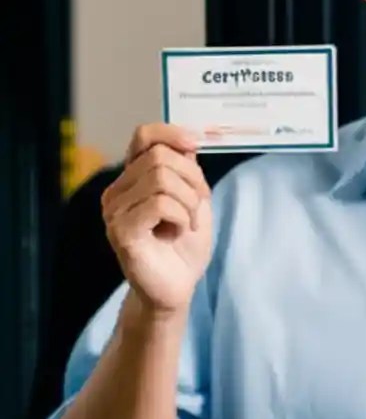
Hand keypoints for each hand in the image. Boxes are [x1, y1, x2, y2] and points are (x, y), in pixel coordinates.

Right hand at [102, 124, 213, 315]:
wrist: (178, 286)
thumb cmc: (184, 244)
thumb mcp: (194, 198)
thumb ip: (187, 170)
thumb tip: (188, 139)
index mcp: (132, 179)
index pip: (144, 136)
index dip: (171, 133)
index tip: (195, 144)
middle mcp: (117, 191)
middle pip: (161, 157)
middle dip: (193, 179)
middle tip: (198, 206)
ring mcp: (115, 211)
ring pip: (163, 179)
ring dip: (189, 202)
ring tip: (186, 223)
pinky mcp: (122, 231)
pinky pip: (160, 204)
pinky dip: (181, 217)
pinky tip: (176, 233)